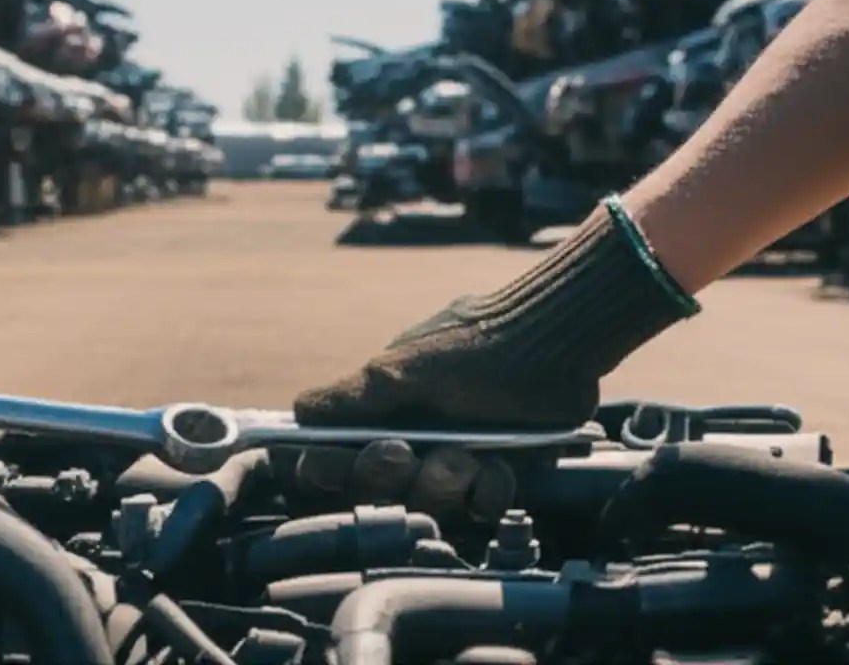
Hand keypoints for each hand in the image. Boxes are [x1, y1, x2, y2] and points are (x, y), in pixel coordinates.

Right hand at [289, 292, 598, 521]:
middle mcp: (413, 438)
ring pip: (429, 502)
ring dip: (443, 482)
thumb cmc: (473, 346)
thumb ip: (349, 397)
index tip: (332, 466)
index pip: (337, 458)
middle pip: (379, 489)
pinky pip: (479, 505)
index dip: (331, 471)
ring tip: (466, 456)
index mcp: (382, 412)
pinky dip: (488, 488)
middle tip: (405, 453)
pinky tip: (498, 464)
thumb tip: (297, 412)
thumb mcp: (400, 369)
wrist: (552, 344)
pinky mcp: (495, 472)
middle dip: (389, 476)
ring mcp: (454, 457)